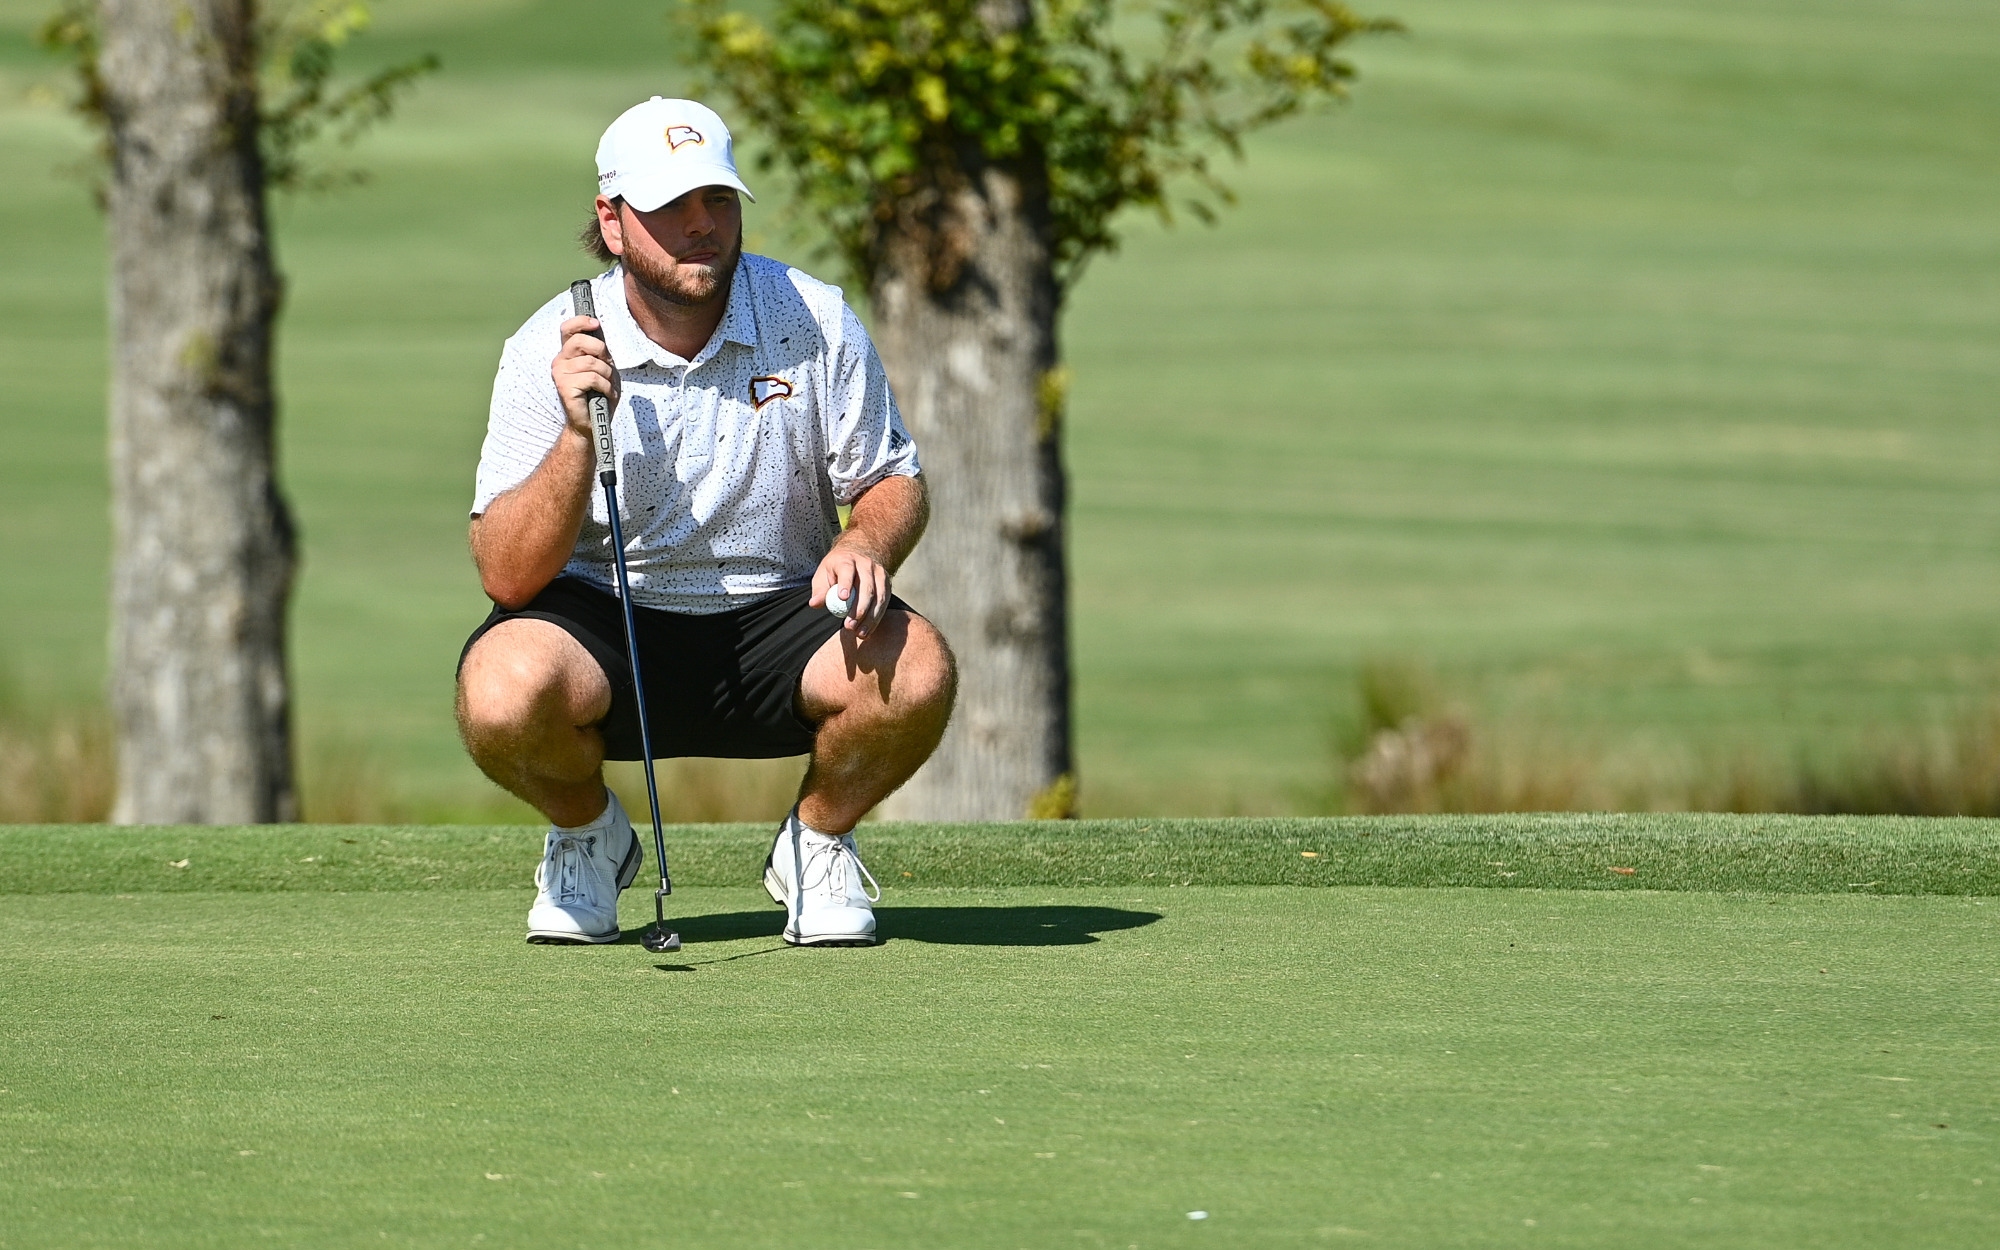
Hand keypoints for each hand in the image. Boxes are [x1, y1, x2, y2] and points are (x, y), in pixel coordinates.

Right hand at [552, 315, 617, 437]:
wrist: (591, 423)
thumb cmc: (599, 395)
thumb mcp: (604, 368)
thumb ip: (600, 352)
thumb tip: (600, 331)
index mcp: (569, 354)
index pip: (568, 329)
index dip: (581, 322)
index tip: (595, 323)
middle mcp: (561, 361)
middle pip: (582, 341)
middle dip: (601, 351)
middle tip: (607, 366)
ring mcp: (561, 373)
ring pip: (592, 362)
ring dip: (607, 375)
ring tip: (607, 386)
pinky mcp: (565, 387)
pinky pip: (593, 378)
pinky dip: (606, 387)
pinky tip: (605, 394)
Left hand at [811, 542, 890, 640]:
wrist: (858, 556)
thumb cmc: (836, 571)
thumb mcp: (823, 576)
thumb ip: (820, 591)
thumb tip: (814, 604)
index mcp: (846, 560)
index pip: (847, 570)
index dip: (846, 584)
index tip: (843, 598)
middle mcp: (865, 564)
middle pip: (866, 587)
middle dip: (859, 609)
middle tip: (850, 626)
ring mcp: (879, 573)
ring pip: (878, 597)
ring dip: (870, 618)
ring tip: (860, 633)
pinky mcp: (886, 584)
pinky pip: (884, 603)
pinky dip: (876, 619)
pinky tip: (868, 631)